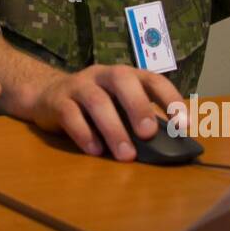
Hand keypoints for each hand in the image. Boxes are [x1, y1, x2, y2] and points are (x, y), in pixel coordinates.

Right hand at [28, 64, 186, 161]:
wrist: (45, 96)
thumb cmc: (92, 107)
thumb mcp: (117, 108)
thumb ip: (137, 121)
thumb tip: (167, 148)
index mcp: (125, 76)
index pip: (152, 80)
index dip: (170, 99)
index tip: (183, 125)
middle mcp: (103, 75)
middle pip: (122, 80)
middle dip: (138, 106)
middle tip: (148, 134)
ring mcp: (78, 85)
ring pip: (96, 100)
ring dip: (113, 128)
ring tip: (125, 155)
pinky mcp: (57, 101)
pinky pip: (70, 114)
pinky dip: (84, 133)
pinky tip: (96, 151)